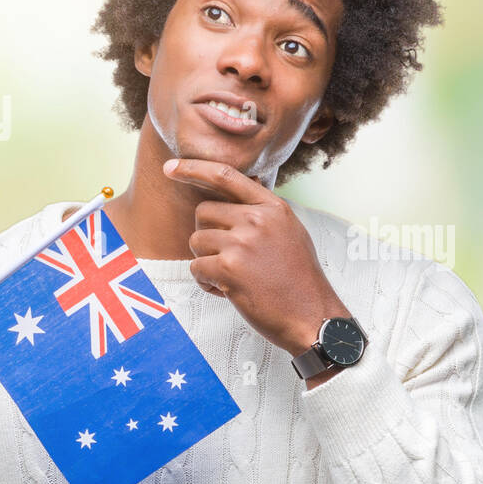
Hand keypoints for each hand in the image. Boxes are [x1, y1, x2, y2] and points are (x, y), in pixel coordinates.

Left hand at [163, 158, 352, 356]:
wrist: (312, 316)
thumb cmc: (299, 280)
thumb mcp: (291, 233)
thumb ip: (265, 212)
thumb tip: (242, 188)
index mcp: (273, 208)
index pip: (226, 176)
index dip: (194, 168)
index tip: (170, 167)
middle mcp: (257, 220)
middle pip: (203, 212)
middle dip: (206, 235)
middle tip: (227, 259)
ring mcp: (242, 243)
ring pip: (196, 241)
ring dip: (206, 262)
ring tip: (232, 278)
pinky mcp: (229, 269)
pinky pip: (196, 268)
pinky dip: (206, 283)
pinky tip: (229, 292)